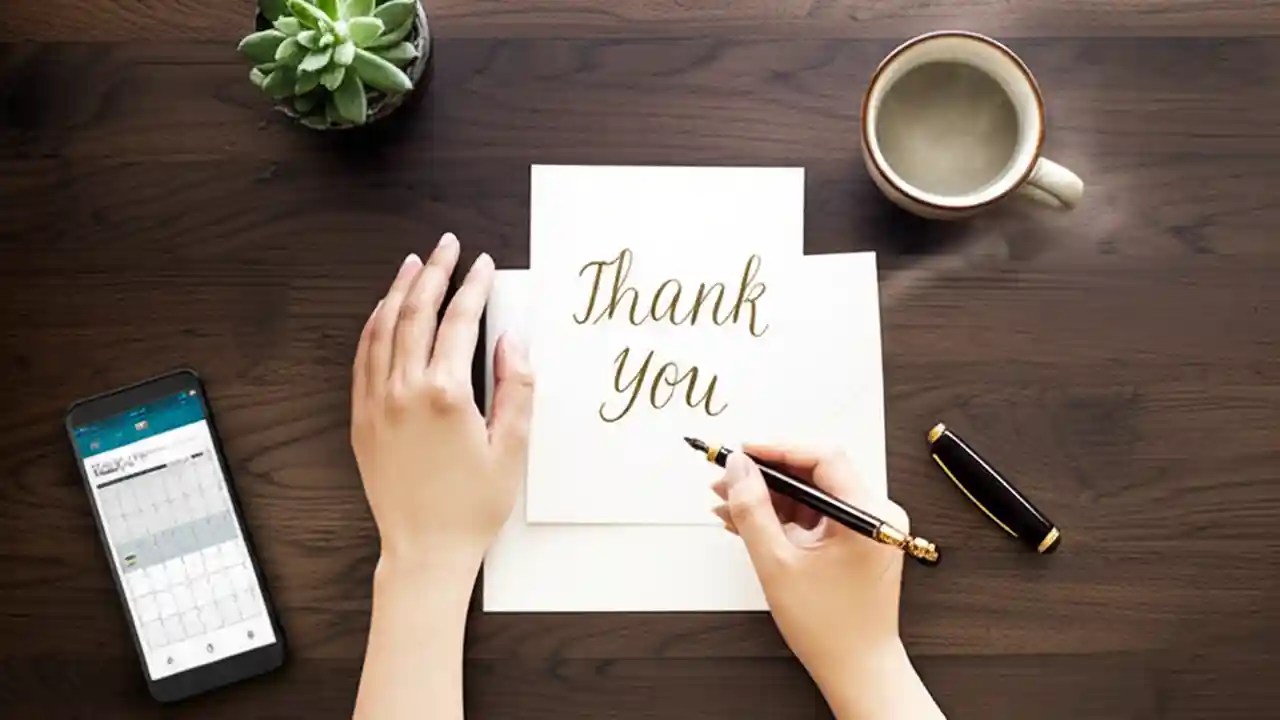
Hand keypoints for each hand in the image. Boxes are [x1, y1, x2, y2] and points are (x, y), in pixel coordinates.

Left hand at [351, 233, 533, 574]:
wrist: (425, 550)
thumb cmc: (472, 506)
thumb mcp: (512, 449)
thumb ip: (516, 388)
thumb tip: (512, 340)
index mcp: (447, 394)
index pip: (460, 322)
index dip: (473, 287)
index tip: (483, 265)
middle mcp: (405, 390)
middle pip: (417, 313)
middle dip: (434, 272)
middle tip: (447, 246)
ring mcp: (377, 403)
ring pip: (383, 328)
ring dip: (399, 291)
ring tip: (414, 264)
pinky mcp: (362, 419)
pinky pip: (363, 358)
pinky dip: (373, 327)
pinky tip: (382, 311)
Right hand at [712, 446, 940, 716]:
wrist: (857, 669)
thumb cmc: (830, 628)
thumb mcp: (777, 564)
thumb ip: (753, 510)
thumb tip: (738, 469)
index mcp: (868, 514)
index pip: (823, 456)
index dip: (777, 449)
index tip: (742, 453)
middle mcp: (875, 513)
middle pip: (815, 472)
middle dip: (766, 474)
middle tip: (726, 478)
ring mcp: (866, 526)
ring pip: (811, 493)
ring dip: (769, 496)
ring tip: (727, 502)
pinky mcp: (855, 539)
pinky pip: (815, 514)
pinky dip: (783, 516)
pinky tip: (747, 520)